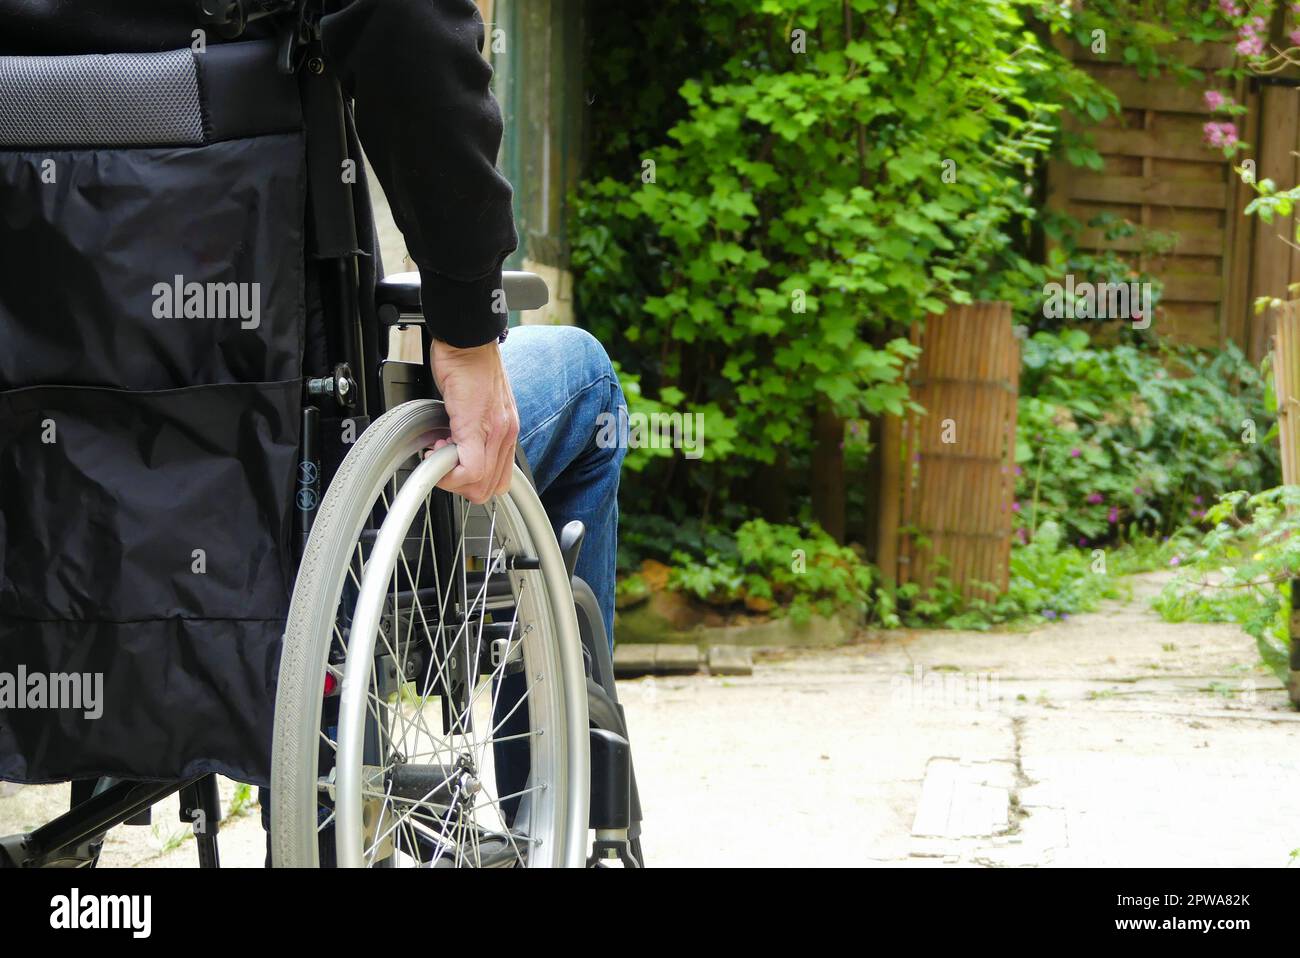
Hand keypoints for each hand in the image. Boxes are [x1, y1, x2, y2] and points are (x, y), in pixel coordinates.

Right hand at [428, 338, 519, 503]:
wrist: (468, 340)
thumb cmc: (470, 366)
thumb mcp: (482, 405)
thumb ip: (476, 431)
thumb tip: (457, 450)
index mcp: (507, 432)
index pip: (498, 482)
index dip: (469, 483)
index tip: (451, 467)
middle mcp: (505, 435)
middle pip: (487, 490)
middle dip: (458, 484)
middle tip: (441, 463)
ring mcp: (495, 432)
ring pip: (478, 485)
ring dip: (450, 476)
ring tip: (437, 452)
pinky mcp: (475, 425)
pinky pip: (468, 468)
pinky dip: (446, 469)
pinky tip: (434, 449)